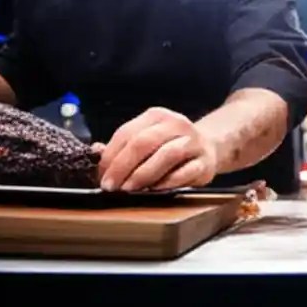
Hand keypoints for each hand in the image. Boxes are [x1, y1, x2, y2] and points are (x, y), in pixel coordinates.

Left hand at [99, 107, 217, 190]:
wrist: (210, 146)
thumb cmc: (171, 145)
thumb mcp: (147, 139)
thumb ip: (122, 146)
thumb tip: (95, 151)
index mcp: (156, 116)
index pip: (127, 132)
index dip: (111, 155)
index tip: (101, 175)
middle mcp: (176, 124)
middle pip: (144, 142)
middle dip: (123, 166)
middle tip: (111, 186)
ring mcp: (193, 142)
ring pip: (167, 155)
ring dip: (143, 174)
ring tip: (129, 189)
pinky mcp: (205, 161)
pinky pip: (186, 172)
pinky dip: (168, 182)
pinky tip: (155, 190)